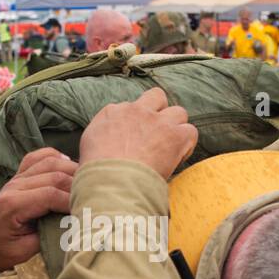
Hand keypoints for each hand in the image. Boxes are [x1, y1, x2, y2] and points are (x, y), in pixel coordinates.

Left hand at [0, 147, 76, 272]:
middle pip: (54, 174)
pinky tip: (69, 166)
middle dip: (77, 183)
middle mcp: (14, 186)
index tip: (88, 210)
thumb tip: (74, 223)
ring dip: (71, 168)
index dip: (72, 201)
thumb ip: (48, 234)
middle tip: (93, 195)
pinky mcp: (19, 175)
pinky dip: (56, 157)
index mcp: (12, 205)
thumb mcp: (25, 251)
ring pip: (49, 161)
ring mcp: (16, 177)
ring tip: (86, 182)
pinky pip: (39, 157)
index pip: (50, 194)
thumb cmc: (2, 250)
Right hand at [79, 87, 196, 178]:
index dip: (136, 123)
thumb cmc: (97, 170)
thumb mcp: (88, 144)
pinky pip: (190, 131)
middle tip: (158, 133)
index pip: (129, 107)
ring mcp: (157, 121)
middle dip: (160, 111)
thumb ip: (101, 132)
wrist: (112, 182)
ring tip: (170, 145)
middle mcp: (136, 110)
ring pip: (178, 112)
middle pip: (156, 96)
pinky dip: (187, 144)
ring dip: (176, 127)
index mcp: (113, 112)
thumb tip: (112, 136)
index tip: (135, 139)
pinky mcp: (174, 135)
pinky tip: (178, 156)